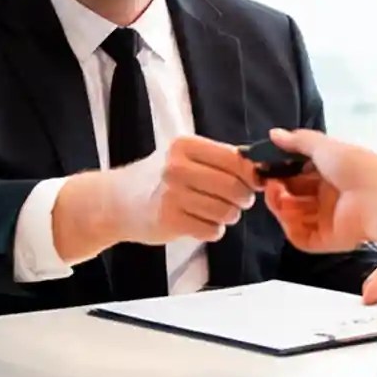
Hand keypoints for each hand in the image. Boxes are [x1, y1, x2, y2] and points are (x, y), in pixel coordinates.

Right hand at [111, 135, 262, 244]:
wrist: (116, 201)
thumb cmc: (157, 178)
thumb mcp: (183, 156)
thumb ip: (219, 158)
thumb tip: (261, 165)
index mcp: (184, 145)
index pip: (236, 160)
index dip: (252, 174)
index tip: (255, 181)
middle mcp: (177, 167)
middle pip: (235, 187)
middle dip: (243, 198)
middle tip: (237, 201)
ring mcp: (172, 194)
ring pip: (226, 211)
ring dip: (228, 216)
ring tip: (216, 212)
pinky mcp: (169, 220)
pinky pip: (212, 230)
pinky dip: (212, 230)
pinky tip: (199, 222)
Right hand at [261, 128, 376, 260]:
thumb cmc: (355, 165)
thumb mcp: (323, 146)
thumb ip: (297, 141)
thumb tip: (274, 134)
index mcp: (331, 174)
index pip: (298, 176)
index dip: (281, 173)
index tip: (266, 168)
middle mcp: (329, 198)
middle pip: (294, 198)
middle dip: (278, 190)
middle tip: (268, 183)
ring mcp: (329, 220)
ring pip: (294, 218)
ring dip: (280, 207)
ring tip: (275, 194)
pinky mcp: (329, 240)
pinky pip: (302, 238)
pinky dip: (290, 228)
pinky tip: (285, 214)